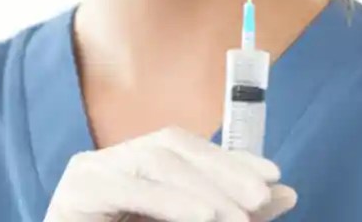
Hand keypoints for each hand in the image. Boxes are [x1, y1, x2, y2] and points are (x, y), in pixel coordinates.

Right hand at [43, 126, 297, 221]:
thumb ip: (231, 215)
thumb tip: (286, 194)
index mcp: (133, 167)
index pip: (185, 148)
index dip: (231, 158)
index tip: (274, 176)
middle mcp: (109, 161)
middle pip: (170, 146)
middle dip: (221, 169)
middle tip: (261, 198)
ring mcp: (89, 173)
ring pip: (153, 162)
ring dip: (202, 188)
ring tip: (237, 217)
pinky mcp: (75, 193)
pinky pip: (127, 188)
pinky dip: (170, 202)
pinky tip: (204, 216)